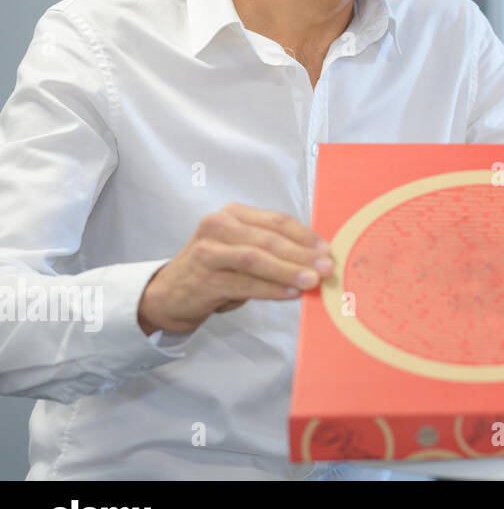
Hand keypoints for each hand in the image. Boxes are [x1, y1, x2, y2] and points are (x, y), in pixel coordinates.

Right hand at [137, 203, 333, 334]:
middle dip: (302, 254)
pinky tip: (290, 293)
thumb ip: (274, 250)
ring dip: (288, 270)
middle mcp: (218, 226)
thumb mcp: (243, 250)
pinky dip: (271, 289)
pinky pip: (244, 284)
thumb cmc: (216, 270)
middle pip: (269, 239)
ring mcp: (208, 252)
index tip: (327, 249)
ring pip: (256, 259)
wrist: (170, 294)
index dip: (305, 235)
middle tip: (326, 267)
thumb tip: (316, 260)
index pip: (277, 221)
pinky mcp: (203, 279)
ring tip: (312, 281)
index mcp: (234, 214)